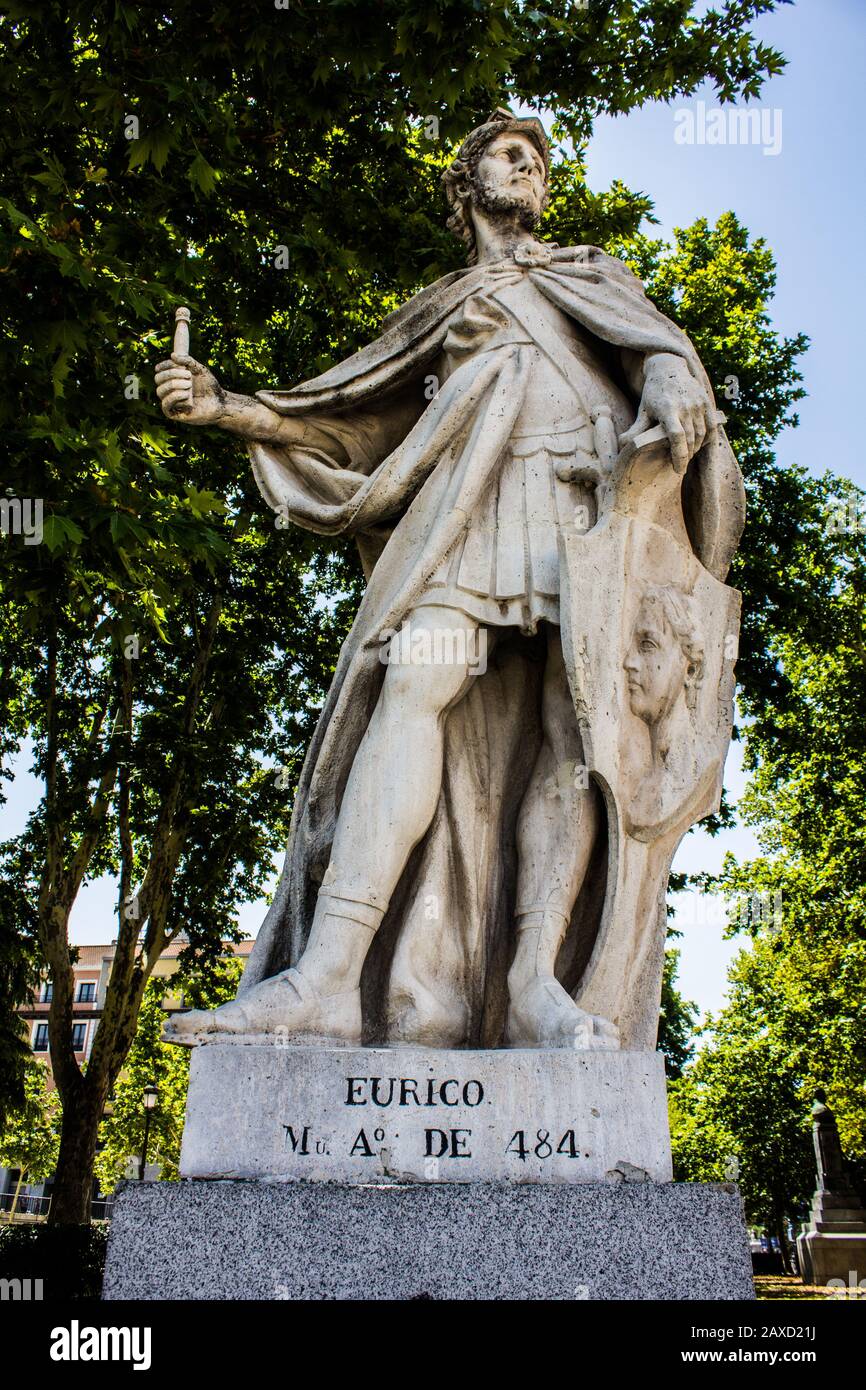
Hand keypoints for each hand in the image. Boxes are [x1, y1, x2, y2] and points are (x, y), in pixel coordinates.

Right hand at [155, 353, 225, 424]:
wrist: (220, 402)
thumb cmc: (209, 386)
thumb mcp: (199, 369)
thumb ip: (188, 361)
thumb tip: (172, 355)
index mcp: (172, 379)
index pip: (159, 371)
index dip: (165, 365)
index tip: (176, 362)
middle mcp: (169, 390)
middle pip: (158, 379)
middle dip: (171, 374)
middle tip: (189, 375)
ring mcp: (170, 402)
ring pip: (160, 391)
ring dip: (175, 385)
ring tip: (190, 385)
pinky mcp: (174, 414)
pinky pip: (165, 405)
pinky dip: (175, 397)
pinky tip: (187, 395)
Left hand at [619, 353, 715, 472]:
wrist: (669, 368)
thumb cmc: (653, 393)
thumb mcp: (643, 410)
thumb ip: (636, 429)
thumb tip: (623, 445)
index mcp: (667, 409)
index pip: (676, 436)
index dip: (678, 455)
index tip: (678, 469)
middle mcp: (685, 406)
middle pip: (690, 438)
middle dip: (686, 455)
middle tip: (681, 464)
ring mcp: (697, 403)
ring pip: (701, 434)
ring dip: (695, 448)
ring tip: (687, 454)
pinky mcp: (706, 401)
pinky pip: (710, 426)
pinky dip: (706, 438)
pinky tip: (698, 445)